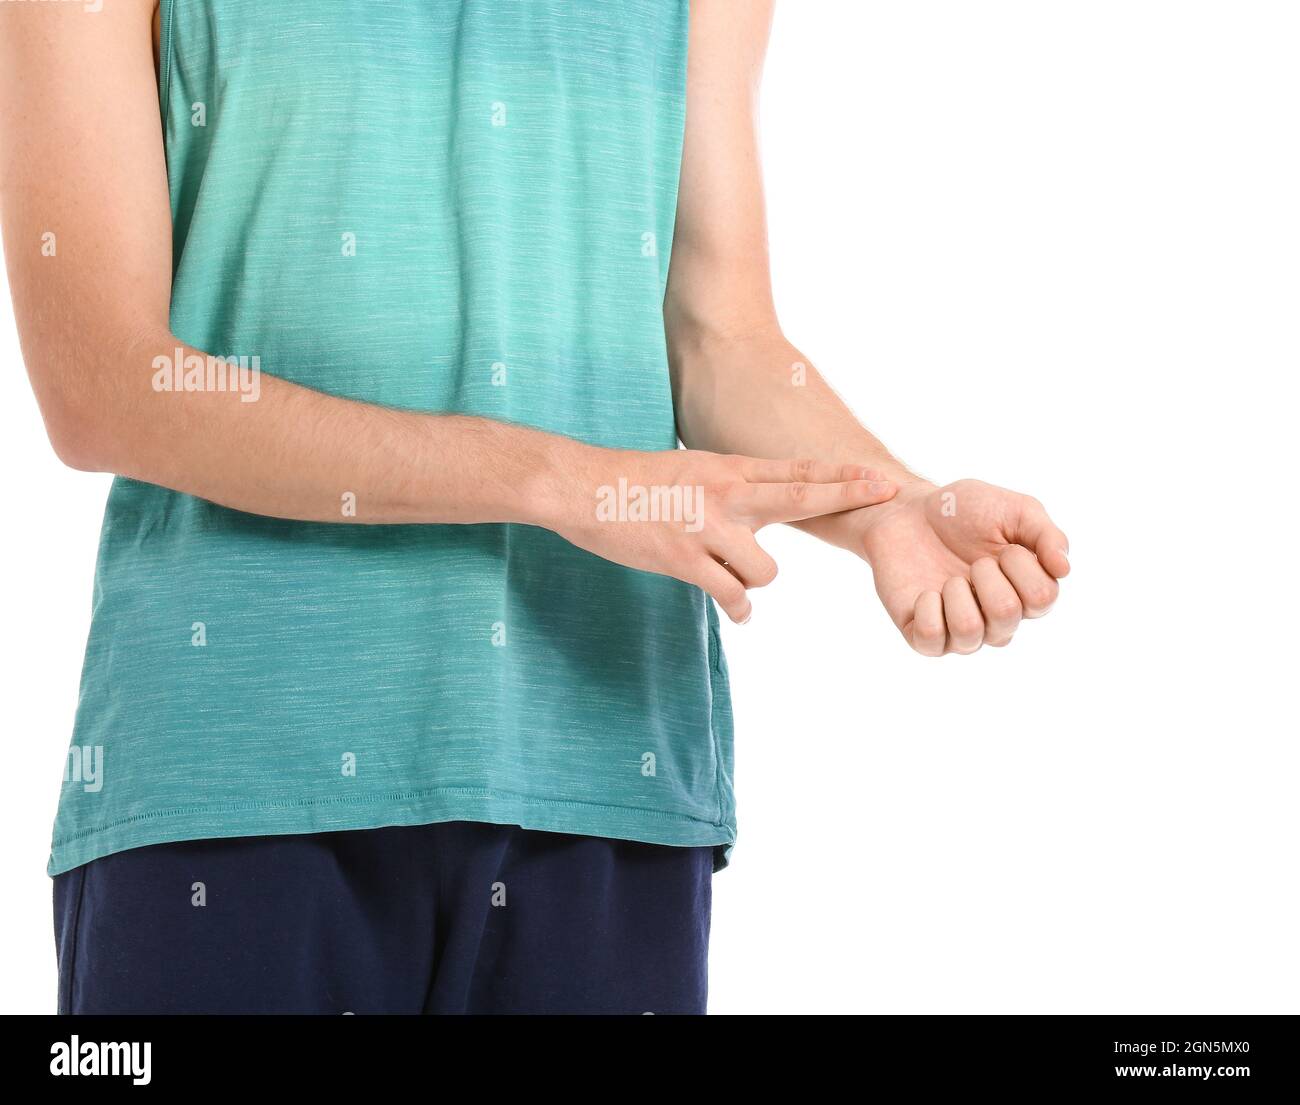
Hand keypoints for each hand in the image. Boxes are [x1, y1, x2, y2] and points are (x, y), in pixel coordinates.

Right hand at [551, 449, 897, 622]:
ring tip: (729, 573)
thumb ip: (732, 488)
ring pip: (766, 568)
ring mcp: (707, 528)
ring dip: (754, 579)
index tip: (879, 475)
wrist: (583, 488)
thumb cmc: (635, 481)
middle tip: (886, 494)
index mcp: (728, 470)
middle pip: (802, 498)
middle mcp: (726, 495)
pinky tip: (737, 610)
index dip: (840, 475)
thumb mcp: (692, 470)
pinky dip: (739, 607)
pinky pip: (731, 595)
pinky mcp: (684, 561)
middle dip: (848, 497)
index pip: (796, 472)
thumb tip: (763, 510)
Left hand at [856, 478, 1069, 654]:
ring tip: (949, 578)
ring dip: (958, 593)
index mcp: (1024, 593)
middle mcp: (997, 619)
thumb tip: (1064, 569)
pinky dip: (929, 609)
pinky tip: (927, 592)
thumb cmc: (964, 512)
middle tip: (974, 561)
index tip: (1003, 547)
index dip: (1021, 565)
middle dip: (987, 576)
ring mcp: (960, 630)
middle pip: (1007, 616)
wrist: (909, 510)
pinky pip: (931, 640)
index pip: (1042, 598)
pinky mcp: (923, 635)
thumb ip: (1047, 535)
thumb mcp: (1015, 510)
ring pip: (970, 632)